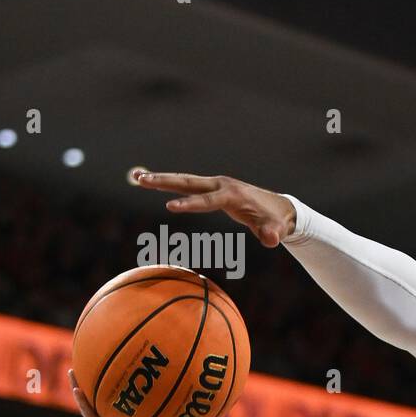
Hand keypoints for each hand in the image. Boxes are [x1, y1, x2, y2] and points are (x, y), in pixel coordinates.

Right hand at [69, 370, 178, 416]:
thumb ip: (160, 410)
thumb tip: (173, 389)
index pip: (106, 404)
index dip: (100, 389)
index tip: (96, 371)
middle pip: (94, 402)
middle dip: (86, 384)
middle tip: (80, 366)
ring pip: (88, 408)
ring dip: (79, 390)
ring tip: (73, 372)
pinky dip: (84, 404)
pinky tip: (77, 390)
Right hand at [132, 170, 295, 247]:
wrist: (279, 208)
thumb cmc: (276, 221)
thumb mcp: (277, 229)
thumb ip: (273, 234)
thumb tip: (271, 240)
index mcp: (232, 195)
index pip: (207, 200)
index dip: (190, 205)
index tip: (169, 207)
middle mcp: (221, 185)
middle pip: (189, 182)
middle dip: (165, 181)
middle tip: (141, 180)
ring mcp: (215, 184)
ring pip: (185, 181)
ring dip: (161, 179)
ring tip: (136, 177)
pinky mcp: (212, 188)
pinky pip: (188, 186)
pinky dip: (169, 183)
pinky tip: (149, 182)